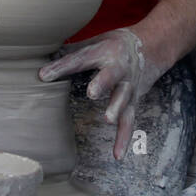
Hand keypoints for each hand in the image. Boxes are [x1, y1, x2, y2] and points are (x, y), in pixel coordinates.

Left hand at [39, 27, 165, 159]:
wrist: (153, 45)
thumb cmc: (117, 44)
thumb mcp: (96, 40)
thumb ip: (73, 51)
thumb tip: (42, 55)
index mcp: (105, 51)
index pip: (80, 59)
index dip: (62, 66)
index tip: (43, 76)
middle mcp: (119, 68)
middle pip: (111, 75)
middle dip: (102, 83)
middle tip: (92, 93)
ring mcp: (129, 86)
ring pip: (123, 98)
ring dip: (116, 108)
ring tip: (108, 119)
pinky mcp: (134, 101)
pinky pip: (129, 121)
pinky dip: (124, 139)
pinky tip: (117, 155)